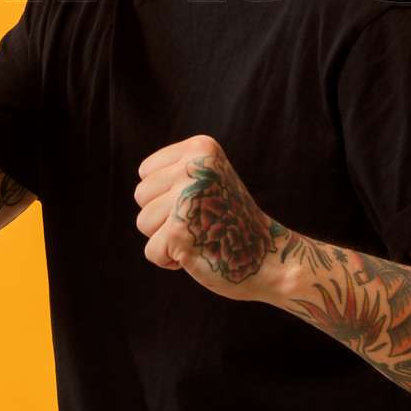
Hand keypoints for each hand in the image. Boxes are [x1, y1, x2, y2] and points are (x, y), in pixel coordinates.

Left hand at [135, 134, 284, 301]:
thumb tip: (142, 176)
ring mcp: (188, 199)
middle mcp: (195, 168)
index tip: (200, 202)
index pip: (146, 172)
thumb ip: (177, 170)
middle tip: (201, 222)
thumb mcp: (209, 178)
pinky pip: (151, 251)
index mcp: (201, 149)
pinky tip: (198, 254)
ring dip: (166, 238)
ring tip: (200, 235)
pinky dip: (170, 260)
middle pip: (142, 196)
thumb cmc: (232, 220)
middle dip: (163, 216)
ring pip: (143, 223)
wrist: (269, 258)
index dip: (165, 194)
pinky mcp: (180, 232)